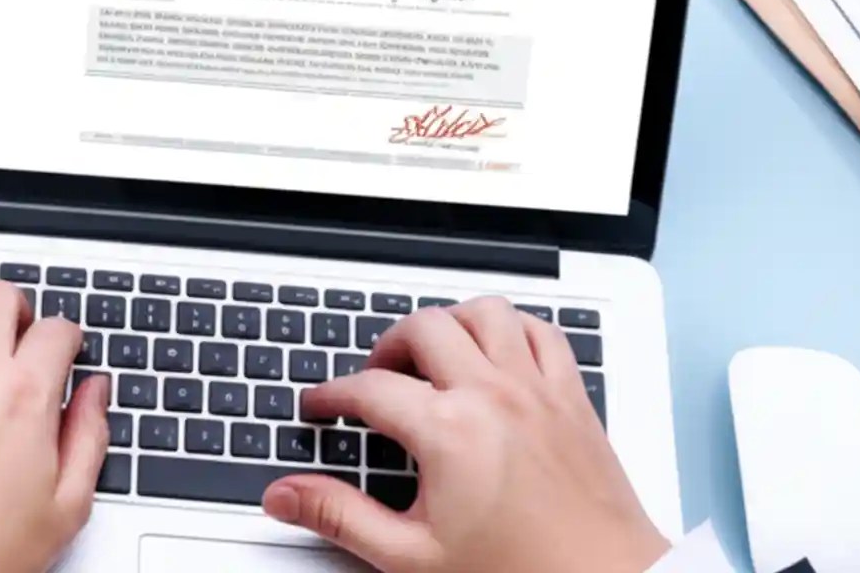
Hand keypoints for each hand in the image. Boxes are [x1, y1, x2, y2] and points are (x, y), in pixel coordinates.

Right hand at [262, 297, 668, 572]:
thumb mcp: (412, 556)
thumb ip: (341, 517)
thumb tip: (288, 496)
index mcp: (449, 431)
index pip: (369, 389)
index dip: (332, 395)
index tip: (321, 406)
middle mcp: (493, 395)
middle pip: (423, 328)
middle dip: (386, 346)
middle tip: (374, 379)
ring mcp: (537, 388)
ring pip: (484, 312)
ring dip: (450, 323)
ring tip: (431, 354)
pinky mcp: (571, 396)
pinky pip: (541, 331)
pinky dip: (512, 328)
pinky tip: (497, 351)